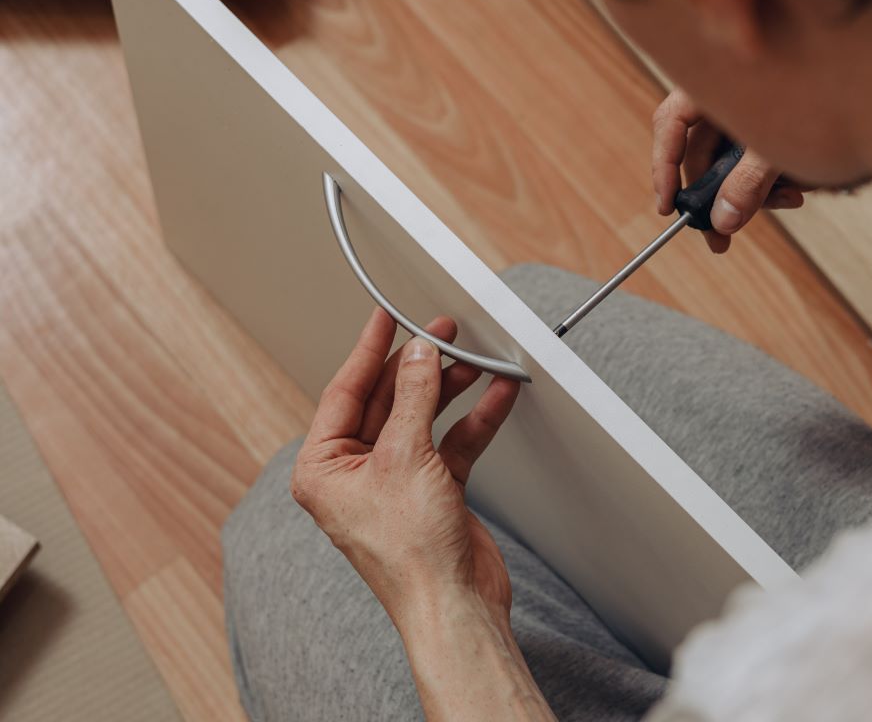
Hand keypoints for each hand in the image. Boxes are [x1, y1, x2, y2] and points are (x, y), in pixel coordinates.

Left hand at [291, 308, 521, 620]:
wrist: (455, 605)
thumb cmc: (411, 556)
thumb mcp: (406, 458)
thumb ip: (415, 398)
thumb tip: (419, 354)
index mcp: (323, 468)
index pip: (344, 392)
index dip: (369, 351)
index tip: (385, 317)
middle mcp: (355, 473)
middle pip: (387, 401)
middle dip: (417, 367)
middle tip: (440, 332)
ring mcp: (396, 482)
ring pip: (423, 419)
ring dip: (450, 390)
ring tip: (474, 359)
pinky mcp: (434, 491)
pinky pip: (452, 443)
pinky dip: (474, 420)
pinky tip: (496, 397)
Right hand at [651, 88, 806, 253]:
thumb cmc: (830, 90)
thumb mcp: (782, 142)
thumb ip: (748, 184)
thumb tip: (723, 224)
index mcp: (718, 79)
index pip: (670, 125)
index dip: (663, 168)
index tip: (668, 209)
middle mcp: (728, 93)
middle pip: (701, 154)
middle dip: (714, 199)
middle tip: (719, 240)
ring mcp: (750, 110)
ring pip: (732, 163)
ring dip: (751, 193)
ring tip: (788, 201)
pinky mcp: (772, 127)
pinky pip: (758, 161)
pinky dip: (772, 181)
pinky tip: (798, 189)